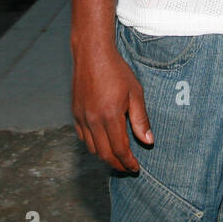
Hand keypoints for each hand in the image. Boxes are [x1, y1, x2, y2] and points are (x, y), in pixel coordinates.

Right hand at [72, 39, 152, 172]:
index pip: (119, 149)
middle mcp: (93, 120)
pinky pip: (82, 137)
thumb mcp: (135, 93)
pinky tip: (102, 142)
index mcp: (110, 116)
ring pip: (92, 148)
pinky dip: (93, 145)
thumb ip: (141, 119)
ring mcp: (81, 117)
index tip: (136, 167)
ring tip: (117, 157)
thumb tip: (148, 141)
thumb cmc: (116, 70)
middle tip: (127, 167)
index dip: (128, 162)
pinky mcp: (75, 113)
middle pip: (104, 153)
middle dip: (117, 164)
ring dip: (105, 156)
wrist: (92, 54)